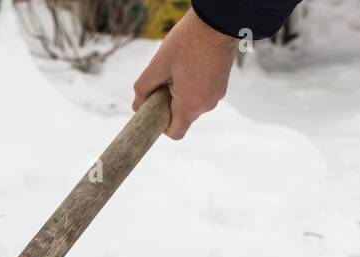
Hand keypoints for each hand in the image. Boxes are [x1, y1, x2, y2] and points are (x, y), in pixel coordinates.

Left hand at [132, 9, 236, 139]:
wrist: (218, 21)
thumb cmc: (188, 41)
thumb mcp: (159, 64)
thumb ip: (144, 88)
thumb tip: (137, 106)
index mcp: (191, 104)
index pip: (175, 132)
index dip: (161, 126)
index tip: (155, 108)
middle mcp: (207, 104)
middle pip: (183, 116)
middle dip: (169, 104)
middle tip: (163, 79)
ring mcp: (217, 94)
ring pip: (193, 103)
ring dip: (181, 92)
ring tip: (178, 67)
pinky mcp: (221, 83)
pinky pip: (202, 92)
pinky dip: (193, 85)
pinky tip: (189, 64)